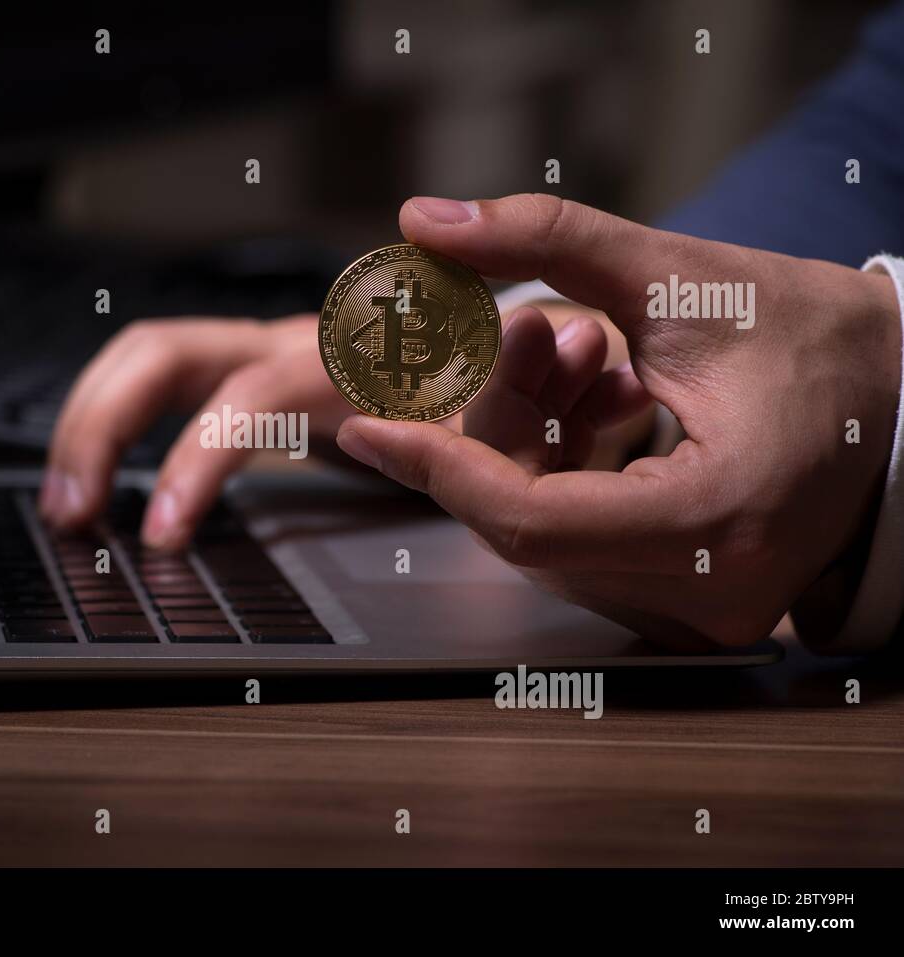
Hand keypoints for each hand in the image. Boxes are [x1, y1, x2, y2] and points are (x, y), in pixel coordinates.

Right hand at [42, 293, 650, 549]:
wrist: (528, 357)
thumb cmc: (523, 391)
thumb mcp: (522, 412)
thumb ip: (503, 412)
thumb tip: (481, 381)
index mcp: (349, 348)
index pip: (247, 391)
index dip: (200, 460)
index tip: (163, 536)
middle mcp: (295, 337)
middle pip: (163, 352)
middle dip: (102, 427)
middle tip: (72, 518)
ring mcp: (269, 352)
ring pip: (149, 360)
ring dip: (93, 426)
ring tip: (64, 510)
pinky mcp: (256, 376)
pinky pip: (168, 389)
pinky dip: (122, 431)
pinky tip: (98, 491)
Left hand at [336, 194, 900, 647]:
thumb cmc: (820, 340)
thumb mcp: (684, 277)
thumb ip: (548, 241)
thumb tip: (424, 220)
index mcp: (716, 519)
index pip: (529, 519)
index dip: (437, 468)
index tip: (367, 427)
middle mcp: (708, 592)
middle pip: (529, 526)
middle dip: (499, 428)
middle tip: (523, 334)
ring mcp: (701, 612)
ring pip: (550, 539)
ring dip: (535, 445)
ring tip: (584, 352)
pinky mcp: (694, 605)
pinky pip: (584, 548)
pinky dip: (567, 474)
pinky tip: (602, 404)